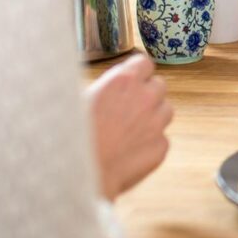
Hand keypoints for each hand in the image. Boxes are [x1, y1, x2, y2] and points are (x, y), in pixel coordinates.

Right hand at [85, 53, 172, 199]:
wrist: (80, 176)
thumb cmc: (71, 138)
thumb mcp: (78, 101)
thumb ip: (102, 88)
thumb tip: (107, 84)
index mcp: (123, 81)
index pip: (143, 62)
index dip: (137, 72)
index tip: (132, 80)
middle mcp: (145, 97)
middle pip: (159, 85)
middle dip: (147, 94)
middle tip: (128, 109)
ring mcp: (157, 122)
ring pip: (165, 110)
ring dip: (152, 116)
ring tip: (128, 131)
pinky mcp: (161, 146)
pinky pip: (161, 138)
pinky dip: (150, 143)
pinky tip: (129, 151)